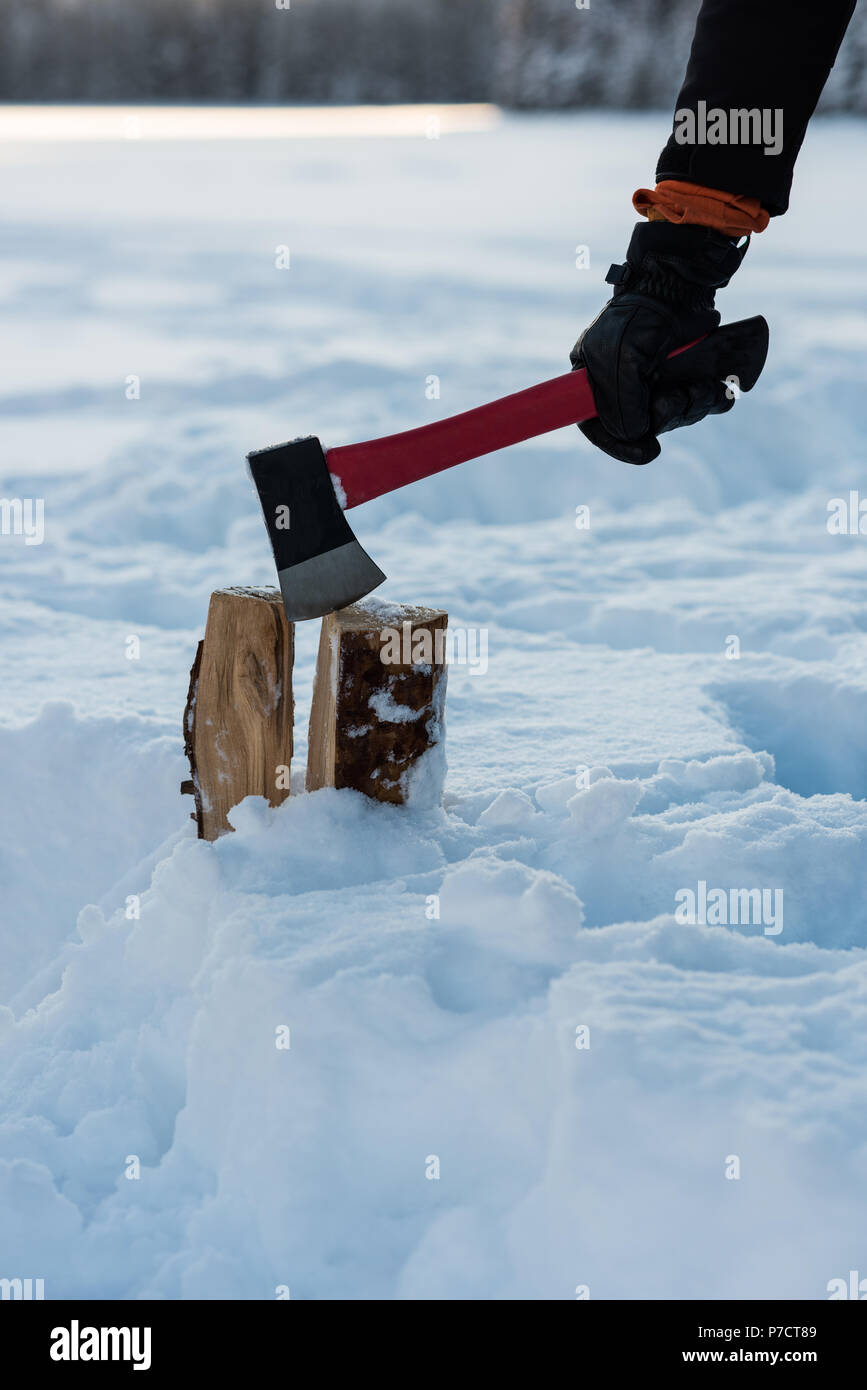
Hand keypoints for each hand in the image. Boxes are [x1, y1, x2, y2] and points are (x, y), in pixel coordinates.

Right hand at [571, 222, 749, 463]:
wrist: (678, 283)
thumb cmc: (640, 317)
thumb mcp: (622, 361)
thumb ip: (622, 405)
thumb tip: (638, 435)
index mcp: (594, 381)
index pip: (599, 427)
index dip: (620, 445)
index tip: (647, 452)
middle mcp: (624, 385)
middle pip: (643, 427)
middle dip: (667, 417)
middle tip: (678, 396)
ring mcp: (656, 382)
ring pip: (677, 417)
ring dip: (692, 406)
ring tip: (701, 385)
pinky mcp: (687, 375)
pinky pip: (702, 404)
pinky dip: (712, 399)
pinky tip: (715, 385)